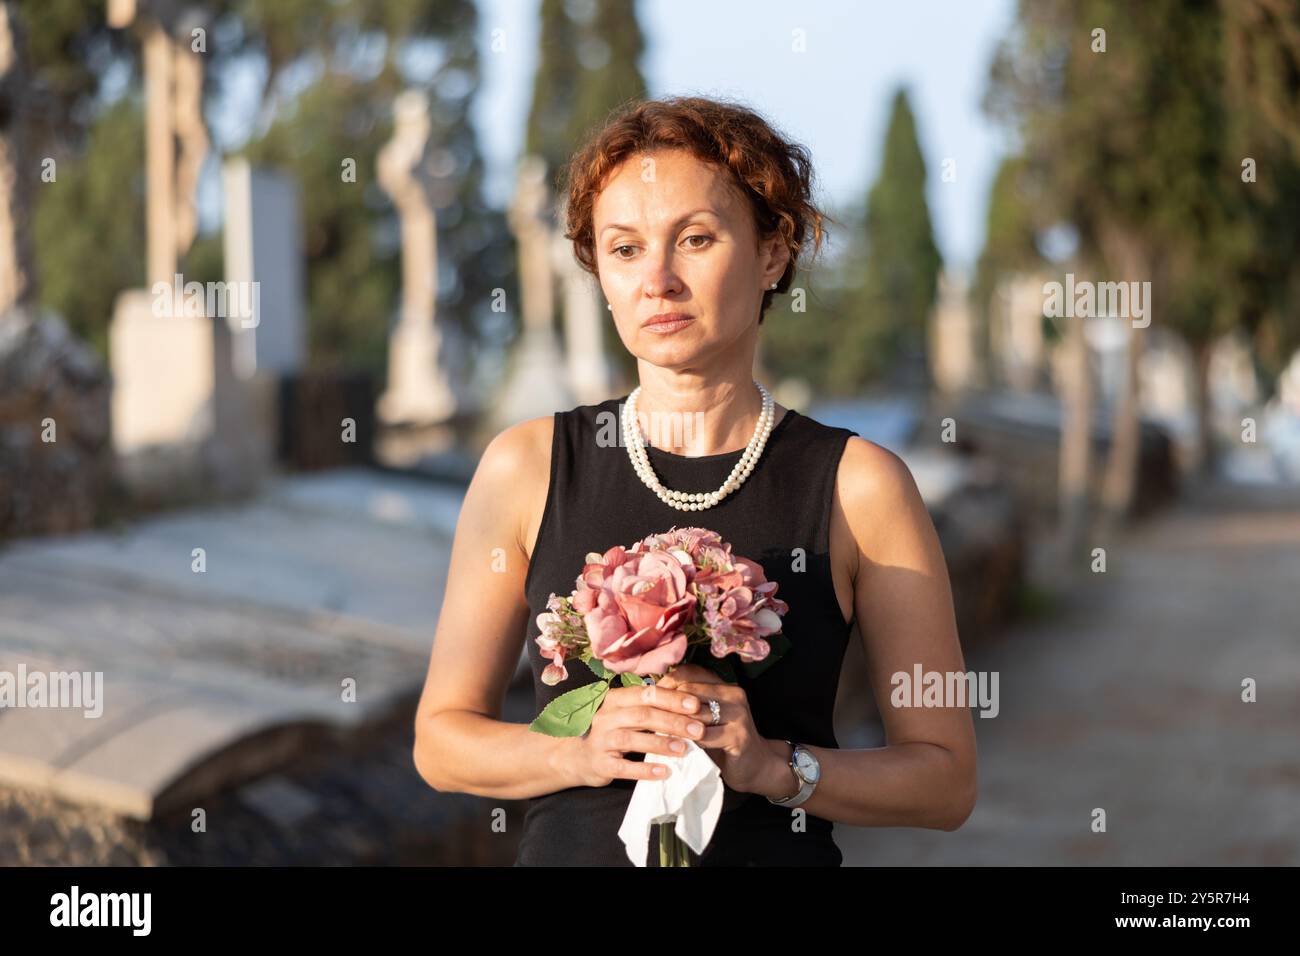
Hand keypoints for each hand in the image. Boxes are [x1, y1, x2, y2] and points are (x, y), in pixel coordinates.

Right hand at [569, 680, 706, 787]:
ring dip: (660, 744)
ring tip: (684, 749)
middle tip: (698, 730)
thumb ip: (647, 706)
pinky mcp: (600, 764)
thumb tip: (686, 703)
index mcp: (614, 699)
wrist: (575, 756)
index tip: (695, 705)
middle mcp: (605, 717)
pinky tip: (664, 772)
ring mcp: (600, 741)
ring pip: (632, 739)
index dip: (671, 699)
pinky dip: (645, 771)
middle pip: (643, 715)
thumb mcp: (623, 712)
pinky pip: (624, 768)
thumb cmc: (608, 730)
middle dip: (673, 721)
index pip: (645, 694)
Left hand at [656, 663, 788, 796]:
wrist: (754, 766)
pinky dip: (686, 740)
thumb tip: (650, 695)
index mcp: (723, 685)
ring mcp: (738, 714)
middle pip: (689, 690)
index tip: (648, 697)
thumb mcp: (703, 718)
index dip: (666, 683)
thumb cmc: (721, 741)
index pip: (689, 672)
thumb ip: (685, 705)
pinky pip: (704, 735)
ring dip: (673, 722)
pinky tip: (674, 745)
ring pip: (695, 712)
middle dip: (665, 703)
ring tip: (654, 730)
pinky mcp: (739, 736)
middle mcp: (733, 693)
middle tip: (646, 715)